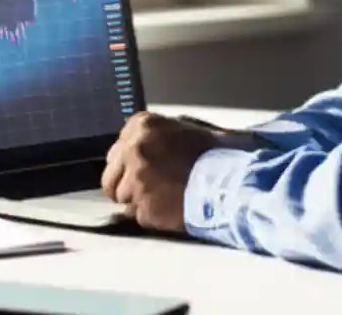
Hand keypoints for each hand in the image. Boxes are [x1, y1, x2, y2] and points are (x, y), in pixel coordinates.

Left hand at [101, 112, 219, 232]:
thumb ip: (155, 136)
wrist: (231, 183)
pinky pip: (137, 216)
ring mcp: (135, 181)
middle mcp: (133, 150)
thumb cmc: (215, 154)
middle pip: (111, 174)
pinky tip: (170, 209)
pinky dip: (151, 215)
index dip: (130, 162)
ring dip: (138, 200)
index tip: (145, 168)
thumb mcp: (185, 130)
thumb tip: (141, 144)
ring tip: (164, 197)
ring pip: (121, 197)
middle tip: (150, 186)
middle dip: (126, 182)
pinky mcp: (142, 209)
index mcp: (142, 126)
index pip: (117, 149)